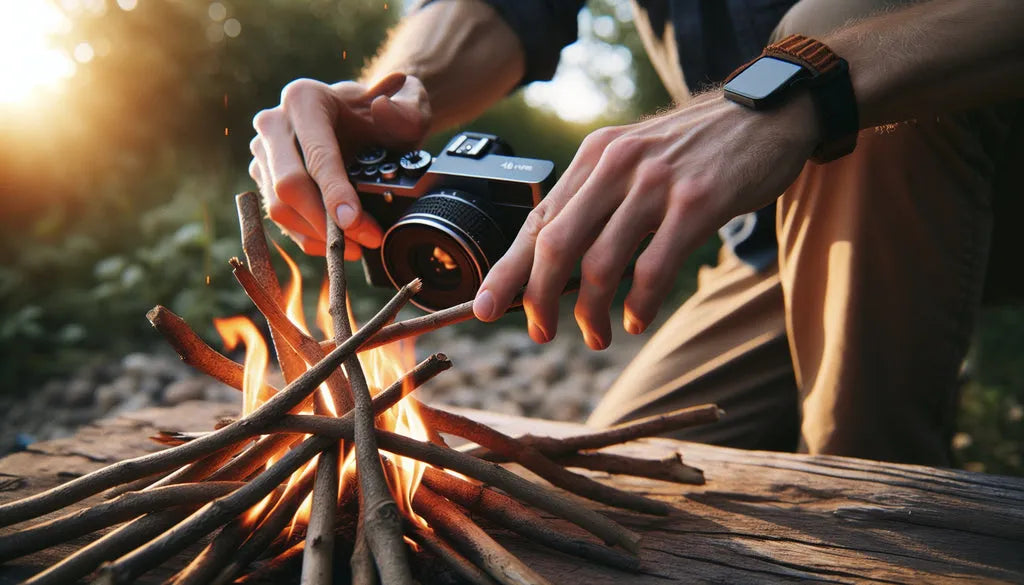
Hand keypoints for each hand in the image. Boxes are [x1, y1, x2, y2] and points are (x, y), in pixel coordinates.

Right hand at [248, 72, 430, 256]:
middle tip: (367, 239)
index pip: (315, 153)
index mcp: (304, 99)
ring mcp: (263, 154)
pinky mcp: (263, 180)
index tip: (355, 221)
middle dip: (327, 222)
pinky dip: (310, 239)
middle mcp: (274, 124)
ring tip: (359, 245)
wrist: (361, 121)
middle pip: (288, 185)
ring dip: (319, 236)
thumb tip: (382, 107)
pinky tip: (340, 244)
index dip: (334, 192)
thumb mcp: (407, 107)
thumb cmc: (382, 116)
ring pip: (279, 208)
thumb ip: (407, 109)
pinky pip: (279, 220)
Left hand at [472, 92, 819, 348]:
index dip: (508, 270)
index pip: (537, 221)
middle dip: (539, 299)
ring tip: (597, 337)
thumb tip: (553, 262)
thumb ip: (597, 199)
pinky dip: (638, 303)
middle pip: (555, 245)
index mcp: (593, 157)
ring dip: (590, 313)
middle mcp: (615, 165)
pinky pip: (653, 266)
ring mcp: (655, 183)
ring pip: (600, 263)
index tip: (487, 307)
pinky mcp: (697, 201)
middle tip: (541, 333)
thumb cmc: (695, 149)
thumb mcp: (633, 159)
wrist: (766, 115)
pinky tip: (636, 319)